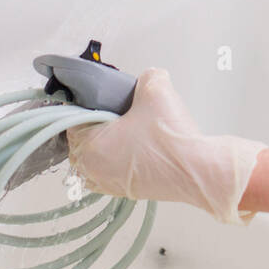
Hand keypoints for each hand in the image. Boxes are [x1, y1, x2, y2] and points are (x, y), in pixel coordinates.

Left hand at [66, 68, 268, 225]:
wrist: (198, 171)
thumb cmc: (171, 139)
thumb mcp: (156, 90)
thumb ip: (146, 76)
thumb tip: (148, 77)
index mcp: (88, 147)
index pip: (71, 119)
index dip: (88, 104)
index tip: (102, 97)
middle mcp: (93, 170)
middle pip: (81, 139)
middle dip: (96, 124)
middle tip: (118, 110)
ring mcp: (109, 185)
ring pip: (95, 157)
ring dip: (106, 142)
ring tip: (130, 128)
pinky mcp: (127, 192)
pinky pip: (112, 171)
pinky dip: (119, 158)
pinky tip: (140, 145)